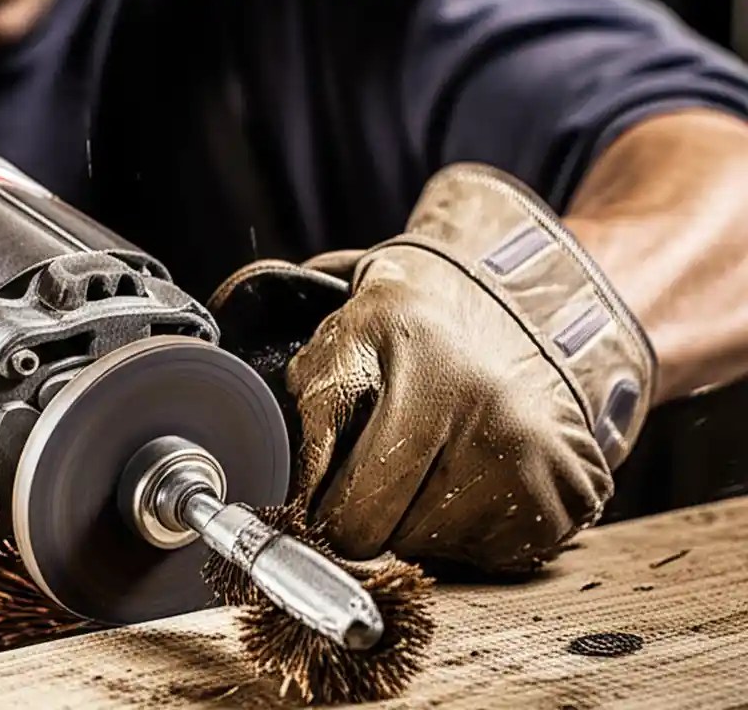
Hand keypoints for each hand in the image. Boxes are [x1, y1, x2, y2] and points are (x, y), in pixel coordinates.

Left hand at [211, 164, 654, 571]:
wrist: (507, 313)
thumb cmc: (410, 334)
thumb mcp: (345, 344)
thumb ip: (311, 416)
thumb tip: (296, 496)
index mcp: (433, 387)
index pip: (360, 512)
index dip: (330, 517)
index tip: (325, 503)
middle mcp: (499, 427)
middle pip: (402, 539)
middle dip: (376, 520)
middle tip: (377, 481)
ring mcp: (545, 465)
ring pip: (447, 551)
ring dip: (424, 526)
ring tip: (428, 469)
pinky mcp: (573, 496)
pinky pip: (499, 556)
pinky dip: (474, 533)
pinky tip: (470, 482)